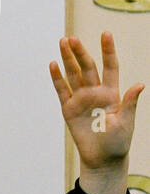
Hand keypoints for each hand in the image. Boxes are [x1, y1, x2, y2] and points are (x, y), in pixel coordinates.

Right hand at [49, 33, 141, 172]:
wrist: (102, 158)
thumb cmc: (118, 141)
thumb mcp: (127, 122)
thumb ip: (130, 102)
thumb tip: (140, 85)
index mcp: (112, 93)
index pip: (110, 67)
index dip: (108, 51)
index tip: (106, 34)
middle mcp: (95, 93)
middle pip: (87, 67)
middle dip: (80, 52)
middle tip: (72, 38)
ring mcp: (81, 99)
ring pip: (73, 75)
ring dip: (67, 59)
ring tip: (62, 42)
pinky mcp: (68, 109)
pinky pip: (61, 90)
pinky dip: (57, 78)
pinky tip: (53, 65)